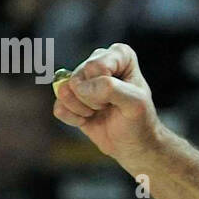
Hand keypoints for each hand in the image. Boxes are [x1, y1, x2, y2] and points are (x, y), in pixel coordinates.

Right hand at [52, 43, 162, 162]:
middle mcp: (99, 60)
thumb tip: (81, 87)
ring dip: (82, 109)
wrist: (132, 144)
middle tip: (110, 106)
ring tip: (100, 111)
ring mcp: (82, 78)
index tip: (121, 97)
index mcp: (120, 55)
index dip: (106, 88)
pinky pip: (59, 106)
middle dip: (94, 99)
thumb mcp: (135, 103)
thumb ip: (111, 89)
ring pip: (64, 90)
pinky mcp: (69, 96)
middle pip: (78, 78)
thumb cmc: (139, 121)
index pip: (96, 67)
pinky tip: (88, 119)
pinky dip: (73, 118)